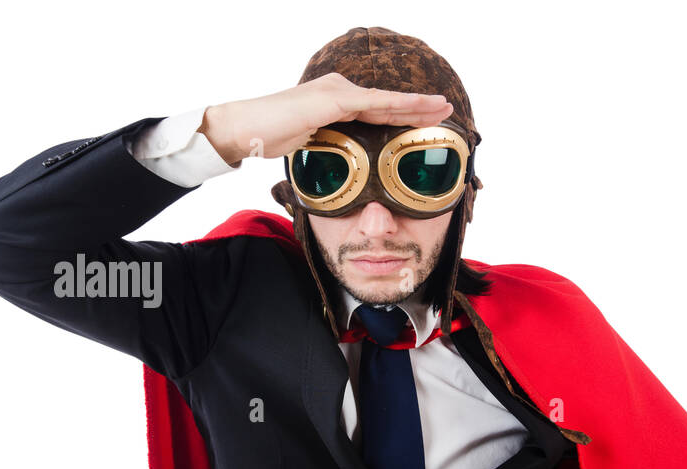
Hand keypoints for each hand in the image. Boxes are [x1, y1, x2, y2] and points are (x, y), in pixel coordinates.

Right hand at [198, 72, 454, 165]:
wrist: (243, 127)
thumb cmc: (265, 135)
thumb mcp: (305, 143)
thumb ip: (325, 144)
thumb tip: (337, 159)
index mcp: (331, 101)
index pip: (373, 110)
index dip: (399, 115)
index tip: (421, 122)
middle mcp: (337, 91)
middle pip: (385, 103)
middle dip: (416, 108)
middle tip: (443, 110)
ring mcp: (336, 92)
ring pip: (386, 101)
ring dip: (417, 104)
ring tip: (443, 107)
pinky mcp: (334, 99)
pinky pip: (376, 103)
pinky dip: (401, 104)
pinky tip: (421, 105)